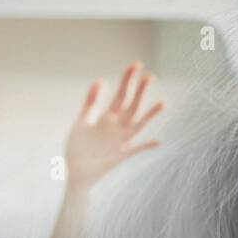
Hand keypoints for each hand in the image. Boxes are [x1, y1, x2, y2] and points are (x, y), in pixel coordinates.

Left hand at [64, 61, 163, 190]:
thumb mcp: (81, 122)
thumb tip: (100, 80)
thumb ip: (90, 103)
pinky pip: (137, 150)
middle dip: (140, 92)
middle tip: (150, 76)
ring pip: (139, 124)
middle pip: (132, 106)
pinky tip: (158, 142)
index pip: (121, 95)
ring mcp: (122, 141)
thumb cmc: (77, 147)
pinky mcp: (122, 156)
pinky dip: (147, 146)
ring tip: (162, 103)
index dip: (128, 80)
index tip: (136, 65)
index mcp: (107, 117)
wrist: (75, 172)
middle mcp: (118, 127)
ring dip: (150, 115)